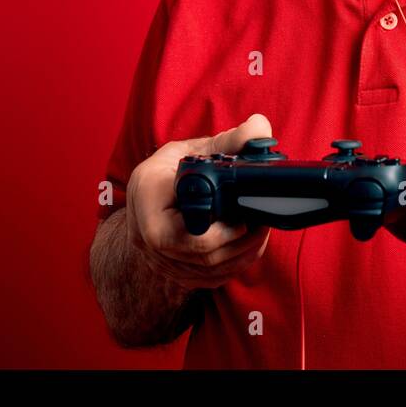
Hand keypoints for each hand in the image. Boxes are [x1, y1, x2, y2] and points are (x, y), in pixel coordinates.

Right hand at [124, 113, 273, 289]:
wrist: (150, 197)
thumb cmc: (173, 170)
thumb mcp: (197, 147)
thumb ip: (230, 140)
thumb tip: (259, 127)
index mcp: (147, 194)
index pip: (179, 230)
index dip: (217, 231)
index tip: (244, 219)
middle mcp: (144, 232)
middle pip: (199, 255)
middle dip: (238, 242)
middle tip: (261, 222)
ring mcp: (157, 258)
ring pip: (207, 270)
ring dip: (241, 254)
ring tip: (260, 231)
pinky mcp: (173, 272)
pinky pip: (208, 279)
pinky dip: (233, 265)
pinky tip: (248, 246)